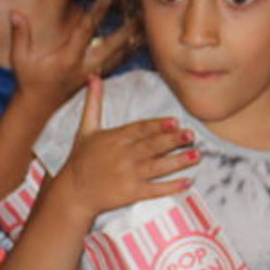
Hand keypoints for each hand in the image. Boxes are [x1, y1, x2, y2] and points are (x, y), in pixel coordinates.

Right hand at [9, 0, 131, 110]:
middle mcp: (82, 67)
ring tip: (144, 26)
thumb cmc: (28, 81)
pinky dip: (125, 54)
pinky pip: (113, 65)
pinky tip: (135, 44)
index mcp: (67, 59)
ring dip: (130, 42)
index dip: (97, 13)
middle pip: (110, 46)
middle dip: (126, 31)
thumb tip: (15, 13)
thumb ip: (19, 35)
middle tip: (140, 15)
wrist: (37, 107)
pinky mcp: (92, 78)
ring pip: (116, 57)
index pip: (85, 31)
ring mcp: (90, 74)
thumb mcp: (20, 59)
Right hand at [51, 76, 194, 219]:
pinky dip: (171, 186)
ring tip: (196, 155)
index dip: (158, 125)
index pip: (141, 129)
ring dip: (178, 161)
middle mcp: (123, 155)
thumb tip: (92, 76)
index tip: (175, 122)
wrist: (73, 192)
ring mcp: (128, 175)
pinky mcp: (131, 193)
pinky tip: (187, 182)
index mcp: (115, 138)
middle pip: (152, 146)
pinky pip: (154, 189)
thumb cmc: (81, 159)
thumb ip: (93, 102)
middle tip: (192, 135)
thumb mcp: (85, 128)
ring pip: (157, 166)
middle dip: (173, 140)